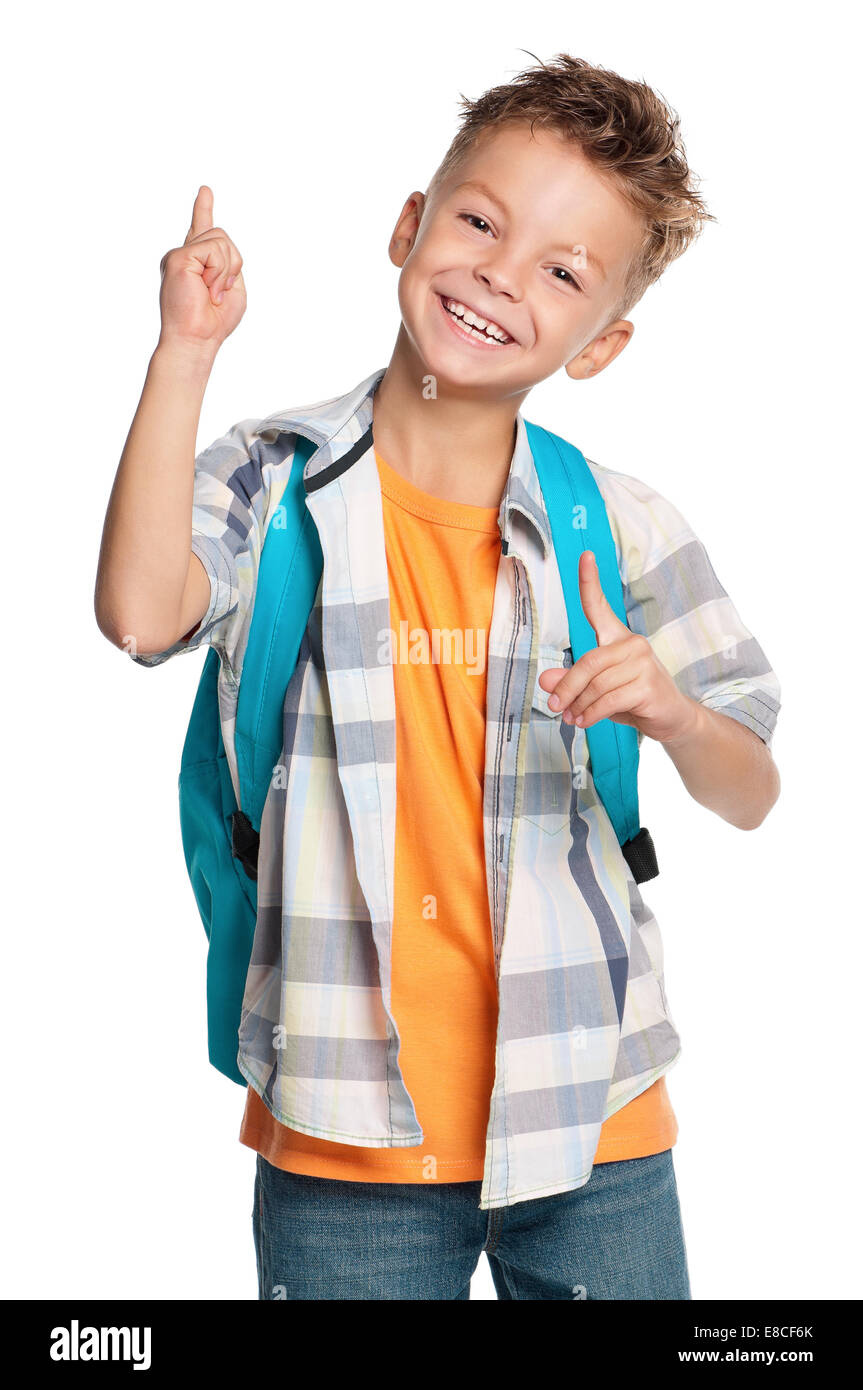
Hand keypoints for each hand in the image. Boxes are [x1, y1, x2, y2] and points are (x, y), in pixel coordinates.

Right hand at [157, 185, 246, 352]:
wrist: (196, 339)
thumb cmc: (214, 322)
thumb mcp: (232, 288)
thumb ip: (229, 263)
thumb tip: (222, 247)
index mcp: (197, 264)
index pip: (201, 231)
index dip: (203, 210)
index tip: (205, 191)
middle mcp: (184, 257)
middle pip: (222, 236)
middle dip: (232, 264)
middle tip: (219, 293)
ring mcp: (179, 256)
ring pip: (220, 240)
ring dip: (226, 270)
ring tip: (212, 293)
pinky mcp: (178, 258)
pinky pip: (213, 250)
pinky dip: (219, 272)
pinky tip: (207, 289)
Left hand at [538, 550, 698, 743]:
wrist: (672, 718)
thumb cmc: (632, 699)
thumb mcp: (596, 690)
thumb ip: (571, 682)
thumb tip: (545, 681)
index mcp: (618, 637)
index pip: (599, 606)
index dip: (590, 581)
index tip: (585, 556)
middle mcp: (632, 643)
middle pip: (588, 662)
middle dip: (567, 687)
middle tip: (554, 707)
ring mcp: (643, 663)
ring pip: (596, 684)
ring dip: (579, 705)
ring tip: (574, 718)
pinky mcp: (648, 686)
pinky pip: (608, 700)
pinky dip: (592, 714)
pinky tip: (585, 721)